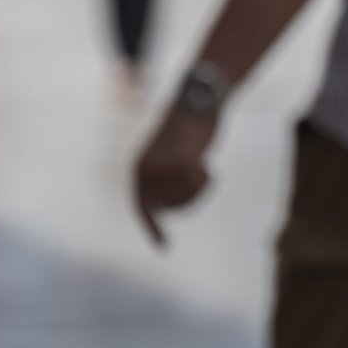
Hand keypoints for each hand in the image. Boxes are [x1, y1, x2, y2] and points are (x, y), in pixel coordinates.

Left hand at [133, 106, 216, 247]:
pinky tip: (208, 166)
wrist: (197, 100)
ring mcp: (162, 168)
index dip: (152, 227)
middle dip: (188, 197)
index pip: (142, 207)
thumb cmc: (187, 127)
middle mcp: (145, 172)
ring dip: (199, 188)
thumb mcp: (170, 154)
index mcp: (138, 169)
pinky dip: (206, 180)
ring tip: (202, 167)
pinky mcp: (180, 163)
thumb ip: (165, 179)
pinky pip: (197, 186)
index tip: (164, 247)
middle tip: (201, 176)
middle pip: (169, 206)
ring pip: (184, 199)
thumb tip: (165, 207)